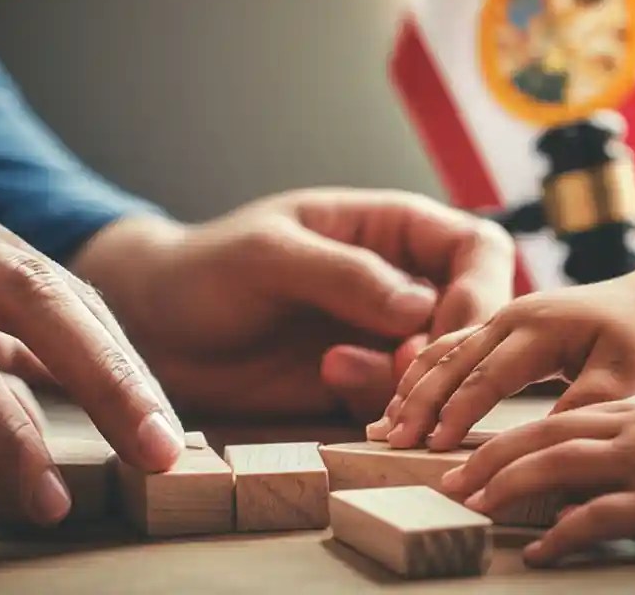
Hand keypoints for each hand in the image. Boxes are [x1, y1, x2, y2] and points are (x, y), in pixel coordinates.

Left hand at [75, 189, 514, 419]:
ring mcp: (378, 337)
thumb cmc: (206, 267)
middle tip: (406, 370)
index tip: (450, 327)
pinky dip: (382, 406)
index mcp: (389, 228)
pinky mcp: (355, 384)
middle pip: (474, 314)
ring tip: (336, 369)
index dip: (480, 288)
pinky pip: (399, 402)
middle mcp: (397, 282)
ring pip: (442, 366)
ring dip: (410, 380)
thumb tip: (421, 306)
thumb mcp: (271, 254)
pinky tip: (330, 383)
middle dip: (453, 348)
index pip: (474, 247)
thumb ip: (345, 275)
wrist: (154, 326)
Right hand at [371, 268, 634, 449]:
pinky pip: (449, 349)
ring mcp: (499, 319)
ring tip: (385, 426)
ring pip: (441, 352)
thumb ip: (588, 400)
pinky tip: (403, 403)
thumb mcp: (628, 371)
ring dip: (411, 388)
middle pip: (451, 361)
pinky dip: (421, 376)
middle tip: (393, 440)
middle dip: (419, 402)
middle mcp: (510, 317)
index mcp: (539, 326)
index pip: (488, 374)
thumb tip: (547, 436)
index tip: (436, 444)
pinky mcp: (495, 329)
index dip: (458, 410)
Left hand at [439, 403, 634, 565]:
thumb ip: (612, 439)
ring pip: (557, 468)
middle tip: (448, 484)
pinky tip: (539, 552)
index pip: (545, 421)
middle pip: (538, 438)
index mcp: (622, 413)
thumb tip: (561, 464)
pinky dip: (560, 536)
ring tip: (475, 508)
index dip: (499, 440)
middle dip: (486, 459)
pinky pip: (597, 518)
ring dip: (507, 488)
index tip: (463, 461)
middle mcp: (625, 432)